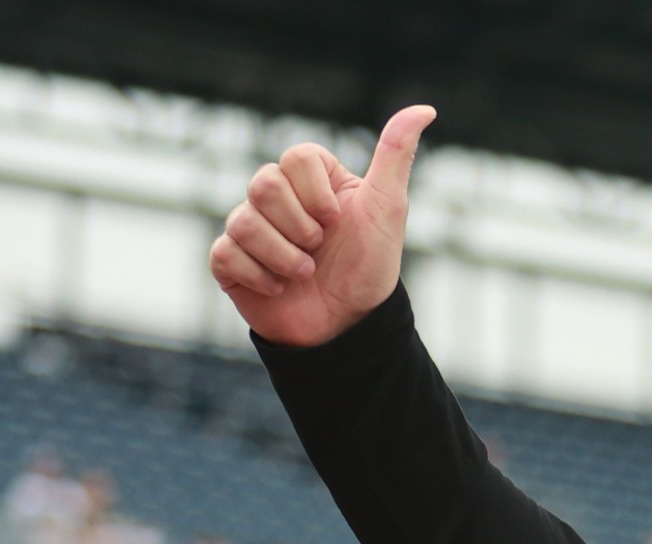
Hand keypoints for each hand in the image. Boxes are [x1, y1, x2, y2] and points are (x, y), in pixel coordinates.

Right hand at [209, 105, 436, 346]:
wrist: (349, 326)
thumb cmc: (370, 266)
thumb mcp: (389, 208)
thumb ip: (396, 155)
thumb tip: (425, 108)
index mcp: (312, 178)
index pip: (295, 157)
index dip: (317, 193)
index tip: (338, 220)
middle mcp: (276, 197)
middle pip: (264, 183)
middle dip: (302, 228)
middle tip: (321, 249)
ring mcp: (249, 226)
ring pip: (245, 221)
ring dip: (285, 257)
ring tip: (306, 273)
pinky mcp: (229, 260)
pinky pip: (226, 253)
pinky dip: (261, 277)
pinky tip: (280, 288)